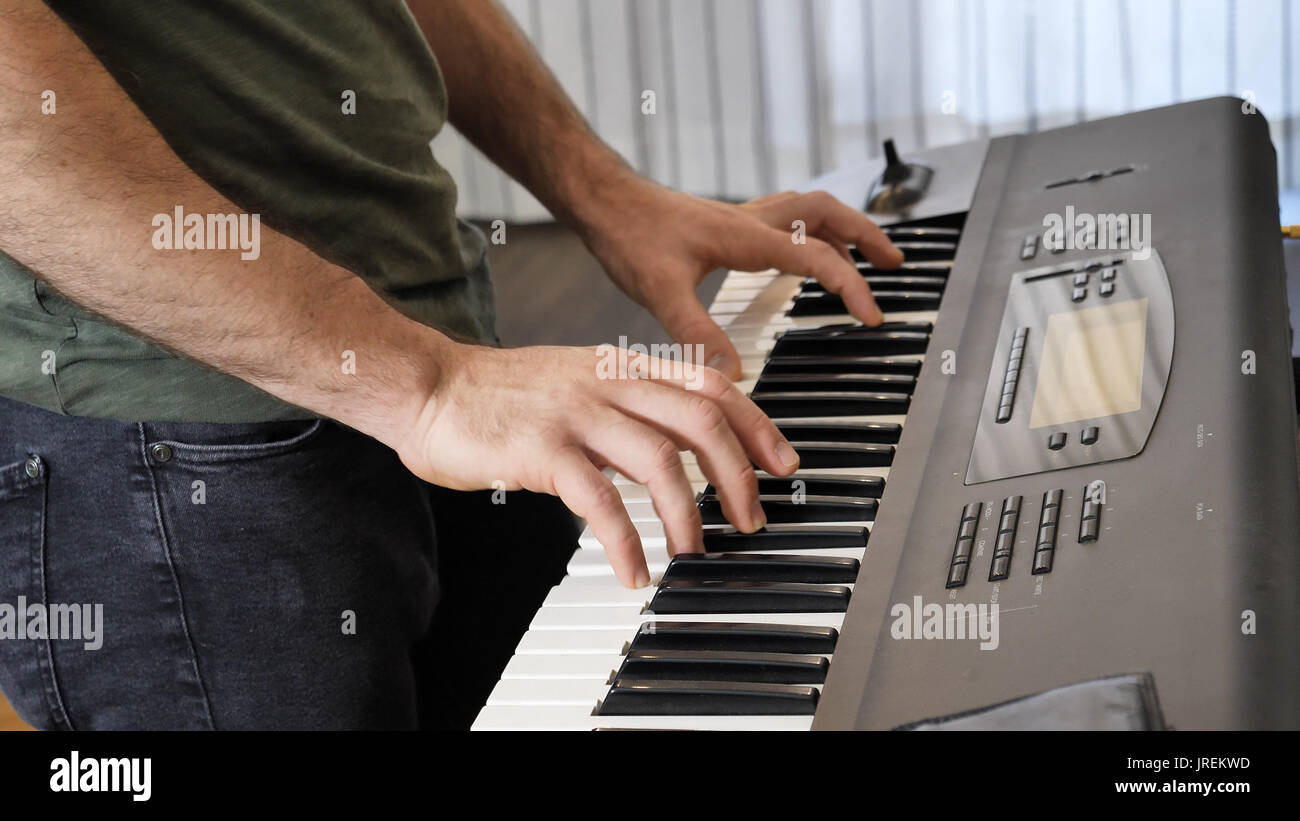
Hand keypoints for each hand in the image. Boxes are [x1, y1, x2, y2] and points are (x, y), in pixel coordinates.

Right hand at [396, 341, 800, 586]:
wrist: (431, 387)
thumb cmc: (500, 394)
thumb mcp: (577, 381)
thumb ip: (625, 402)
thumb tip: (674, 443)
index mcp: (622, 365)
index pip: (711, 384)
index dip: (757, 424)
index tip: (781, 463)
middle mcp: (608, 382)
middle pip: (701, 420)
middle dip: (739, 475)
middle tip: (749, 519)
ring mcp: (577, 413)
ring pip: (661, 461)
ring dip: (688, 515)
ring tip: (693, 552)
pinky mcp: (543, 451)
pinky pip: (601, 501)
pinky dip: (627, 541)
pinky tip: (635, 569)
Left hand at [579, 179, 903, 379]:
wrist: (603, 201)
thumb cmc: (628, 235)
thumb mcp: (661, 291)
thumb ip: (697, 333)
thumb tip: (733, 375)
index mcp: (747, 238)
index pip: (818, 257)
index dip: (851, 287)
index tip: (872, 316)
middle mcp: (751, 221)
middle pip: (827, 214)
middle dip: (867, 236)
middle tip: (894, 262)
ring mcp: (740, 218)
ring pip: (808, 209)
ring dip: (843, 226)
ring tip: (865, 252)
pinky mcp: (726, 222)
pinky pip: (784, 217)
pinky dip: (808, 229)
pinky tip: (801, 250)